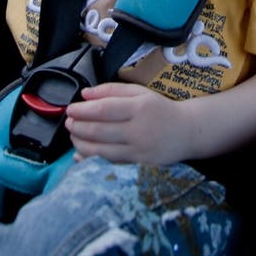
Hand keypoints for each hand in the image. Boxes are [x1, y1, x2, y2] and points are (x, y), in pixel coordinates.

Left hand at [65, 82, 191, 164]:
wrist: (187, 132)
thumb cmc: (160, 108)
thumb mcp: (139, 92)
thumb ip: (112, 90)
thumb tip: (85, 94)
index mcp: (139, 107)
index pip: (104, 109)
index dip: (83, 111)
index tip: (70, 109)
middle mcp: (138, 130)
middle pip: (100, 131)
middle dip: (78, 128)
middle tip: (68, 123)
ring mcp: (138, 150)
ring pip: (102, 150)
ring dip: (81, 144)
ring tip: (73, 137)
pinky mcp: (138, 165)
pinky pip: (110, 164)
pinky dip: (92, 160)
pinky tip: (80, 156)